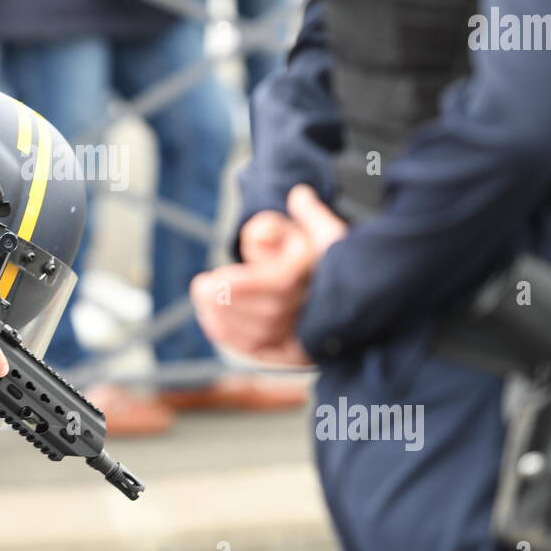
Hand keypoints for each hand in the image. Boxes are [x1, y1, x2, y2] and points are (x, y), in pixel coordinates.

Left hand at [191, 186, 346, 365]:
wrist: (349, 296)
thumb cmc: (325, 256)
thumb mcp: (322, 229)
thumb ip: (308, 212)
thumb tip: (298, 196)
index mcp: (326, 277)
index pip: (279, 284)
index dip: (241, 285)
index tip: (211, 278)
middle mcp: (319, 311)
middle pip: (266, 314)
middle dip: (226, 302)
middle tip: (201, 288)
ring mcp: (309, 338)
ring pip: (261, 336)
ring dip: (224, 320)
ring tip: (204, 301)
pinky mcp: (297, 354)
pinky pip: (261, 352)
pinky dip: (233, 339)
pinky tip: (212, 322)